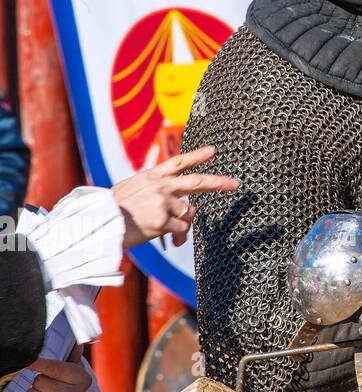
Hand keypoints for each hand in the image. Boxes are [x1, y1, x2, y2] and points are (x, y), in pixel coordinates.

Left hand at [22, 347, 92, 391]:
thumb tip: (79, 343)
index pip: (54, 367)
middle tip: (47, 383)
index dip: (39, 363)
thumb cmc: (67, 385)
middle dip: (38, 381)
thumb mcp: (73, 371)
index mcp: (84, 379)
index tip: (30, 359)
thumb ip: (73, 357)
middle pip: (39, 380)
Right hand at [113, 146, 239, 248]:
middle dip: (219, 182)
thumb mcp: (129, 189)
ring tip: (173, 235)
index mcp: (151, 177)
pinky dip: (179, 237)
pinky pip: (182, 230)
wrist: (95, 224)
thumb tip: (170, 195)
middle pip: (198, 181)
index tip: (213, 150)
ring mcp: (163, 203)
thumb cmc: (108, 211)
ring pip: (189, 213)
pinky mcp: (163, 221)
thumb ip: (150, 188)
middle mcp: (161, 187)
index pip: (178, 161)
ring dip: (184, 225)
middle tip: (236, 184)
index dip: (197, 156)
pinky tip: (170, 241)